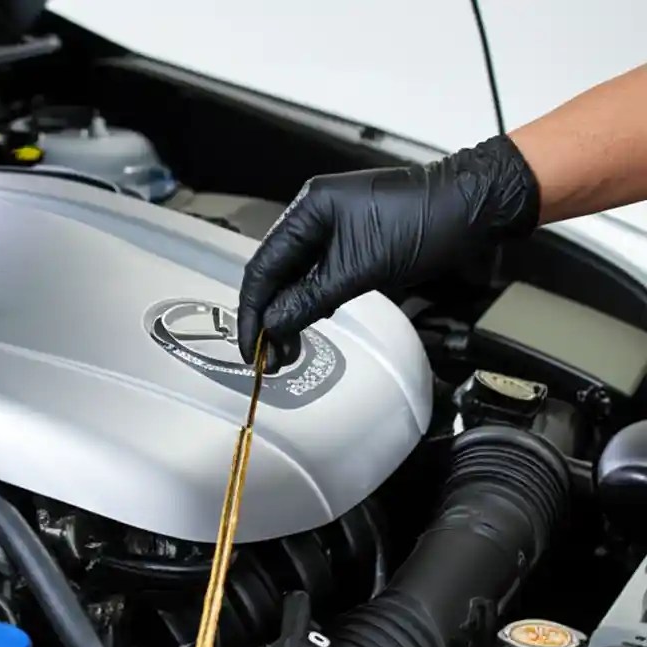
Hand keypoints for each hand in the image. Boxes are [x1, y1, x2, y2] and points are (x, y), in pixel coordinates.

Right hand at [238, 135, 540, 370]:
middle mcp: (316, 215)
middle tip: (269, 356)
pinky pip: (320, 276)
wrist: (478, 208)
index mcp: (309, 209)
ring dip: (290, 313)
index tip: (250, 346)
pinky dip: (312, 302)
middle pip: (276, 273)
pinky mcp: (355, 243)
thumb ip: (311, 299)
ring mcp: (336, 229)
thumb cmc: (429, 221)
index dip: (253, 310)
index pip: (263, 266)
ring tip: (287, 349)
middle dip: (270, 316)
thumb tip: (275, 326)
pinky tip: (309, 322)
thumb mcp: (362, 268)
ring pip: (297, 278)